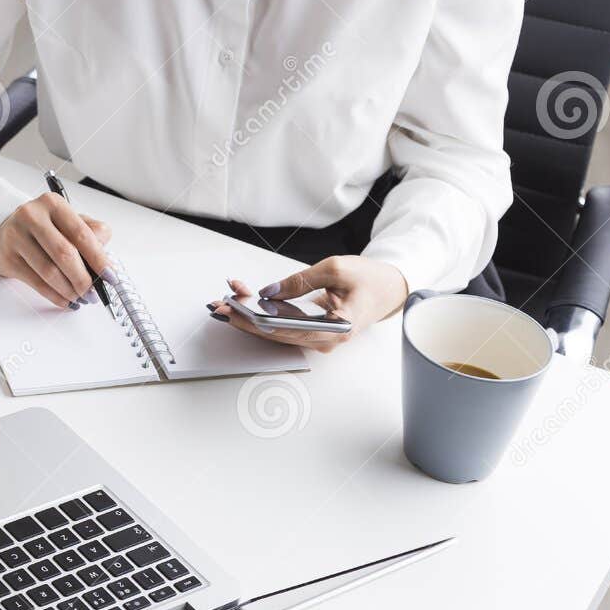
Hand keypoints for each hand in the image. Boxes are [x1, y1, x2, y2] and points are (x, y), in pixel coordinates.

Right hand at [0, 193, 112, 309]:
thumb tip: (106, 262)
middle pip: (65, 254)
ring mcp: (16, 236)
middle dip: (83, 279)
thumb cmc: (42, 229)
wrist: (3, 231)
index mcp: (53, 204)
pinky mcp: (8, 257)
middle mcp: (32, 216)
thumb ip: (91, 234)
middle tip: (94, 293)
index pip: (81, 234)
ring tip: (80, 298)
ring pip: (50, 271)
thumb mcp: (67, 222)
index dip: (99, 259)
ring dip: (70, 290)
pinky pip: (36, 283)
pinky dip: (54, 296)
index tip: (110, 277)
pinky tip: (65, 300)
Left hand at [207, 256, 408, 353]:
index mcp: (336, 327)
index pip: (288, 329)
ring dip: (249, 316)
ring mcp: (317, 339)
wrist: (389, 289)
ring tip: (224, 303)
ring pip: (276, 331)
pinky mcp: (311, 333)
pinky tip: (244, 301)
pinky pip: (283, 326)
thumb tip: (268, 291)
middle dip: (245, 319)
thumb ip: (300, 280)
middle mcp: (325, 340)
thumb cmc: (369, 280)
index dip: (258, 321)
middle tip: (219, 306)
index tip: (236, 311)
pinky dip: (262, 314)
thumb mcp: (335, 269)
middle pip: (276, 333)